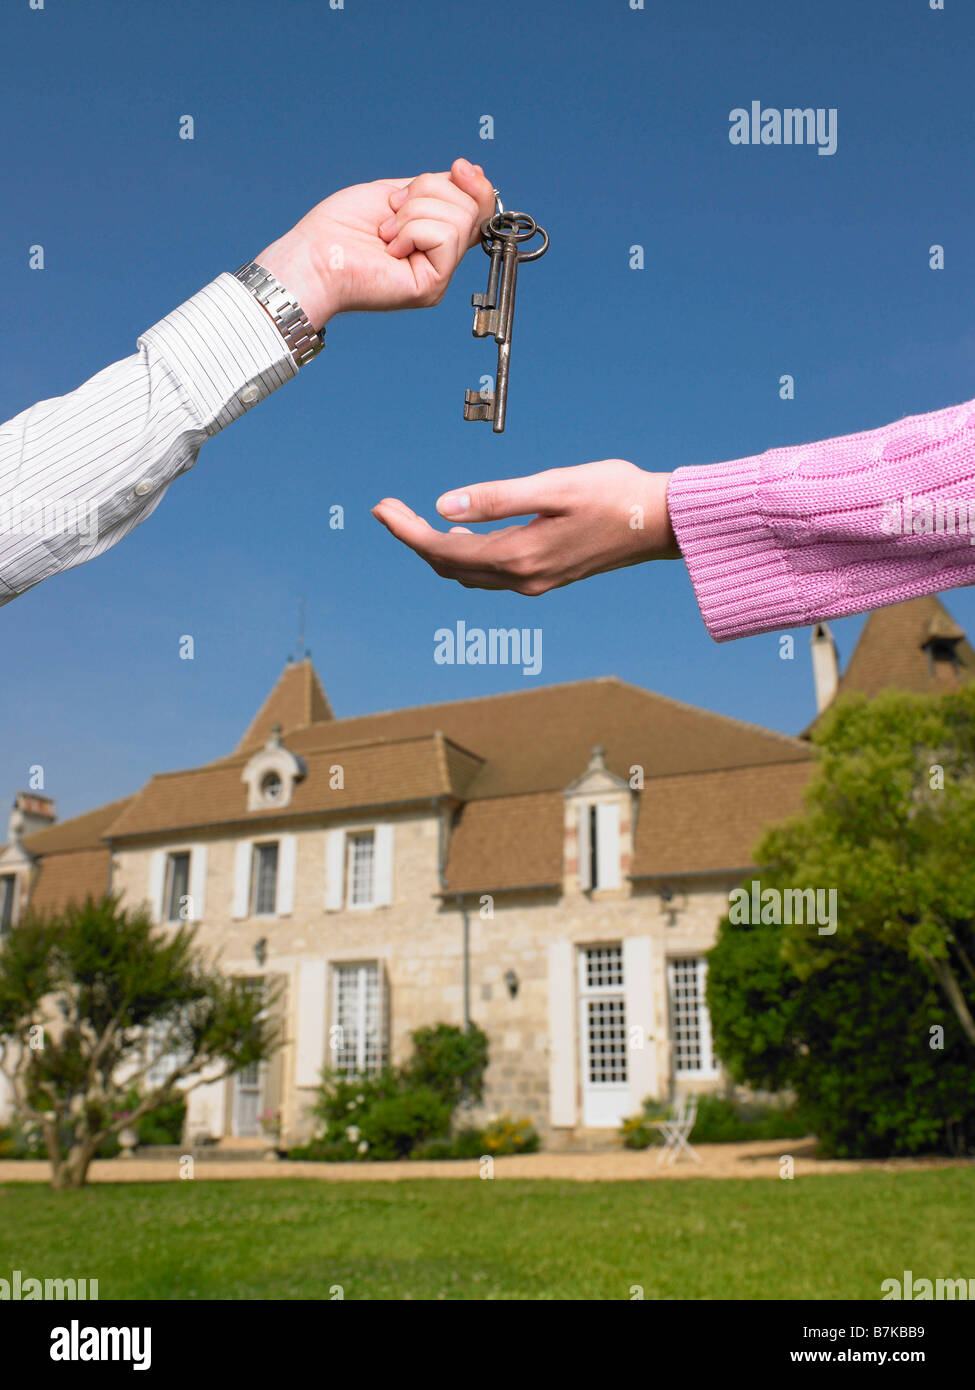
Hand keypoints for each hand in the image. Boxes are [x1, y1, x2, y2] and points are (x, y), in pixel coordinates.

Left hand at [256, 158, 495, 329]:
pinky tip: (390, 247)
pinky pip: (445, 236)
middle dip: (427, 193)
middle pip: (468, 205)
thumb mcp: (396, 192)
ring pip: (458, 217)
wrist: (314, 255)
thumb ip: (434, 186)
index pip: (478, 206)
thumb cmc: (340, 228)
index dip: (475, 183)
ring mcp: (439, 274)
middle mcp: (441, 258)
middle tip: (391, 213)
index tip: (459, 167)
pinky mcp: (433, 286)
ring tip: (386, 232)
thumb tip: (473, 172)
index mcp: (434, 237)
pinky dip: (412, 230)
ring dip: (413, 213)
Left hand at [371, 460, 680, 595]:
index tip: (379, 508)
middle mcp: (523, 578)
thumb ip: (499, 498)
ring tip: (410, 520)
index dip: (406, 530)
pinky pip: (488, 575)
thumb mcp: (555, 486)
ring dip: (435, 551)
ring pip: (466, 575)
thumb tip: (444, 506)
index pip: (443, 549)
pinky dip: (462, 557)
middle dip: (413, 539)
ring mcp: (534, 583)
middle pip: (448, 566)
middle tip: (385, 509)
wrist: (663, 523)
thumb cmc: (616, 494)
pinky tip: (457, 535)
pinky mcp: (545, 577)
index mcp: (520, 556)